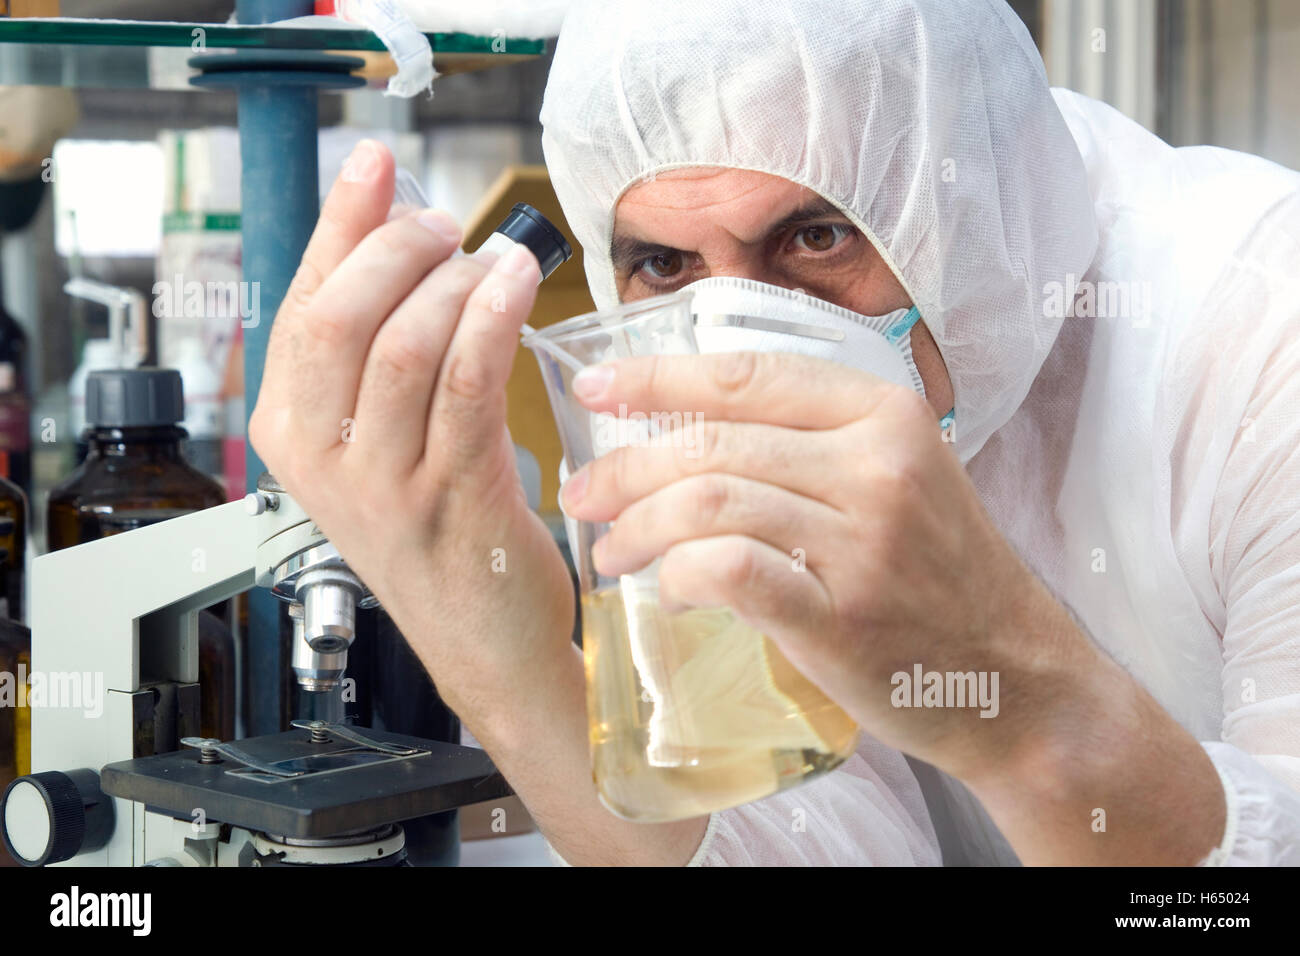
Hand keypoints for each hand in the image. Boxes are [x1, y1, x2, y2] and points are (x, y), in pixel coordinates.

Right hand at [248, 140, 574, 731]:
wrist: (485, 639)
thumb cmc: (442, 528)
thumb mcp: (384, 439)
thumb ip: (380, 349)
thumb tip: (391, 234)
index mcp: (290, 436)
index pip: (301, 307)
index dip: (341, 226)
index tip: (377, 165)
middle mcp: (322, 461)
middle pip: (341, 318)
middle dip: (397, 249)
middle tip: (446, 223)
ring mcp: (385, 485)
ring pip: (404, 346)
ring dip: (453, 282)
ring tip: (494, 255)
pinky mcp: (454, 498)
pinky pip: (466, 386)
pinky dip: (490, 320)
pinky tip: (515, 284)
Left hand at [560, 350, 1090, 780]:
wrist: (1015, 676)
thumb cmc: (943, 574)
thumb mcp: (901, 474)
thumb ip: (814, 440)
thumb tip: (691, 424)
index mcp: (884, 412)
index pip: (745, 375)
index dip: (657, 377)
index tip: (596, 389)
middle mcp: (877, 464)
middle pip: (714, 440)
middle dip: (627, 464)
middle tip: (583, 489)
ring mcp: (863, 542)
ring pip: (711, 501)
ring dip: (639, 525)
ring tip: (611, 549)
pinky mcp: (843, 617)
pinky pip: (731, 572)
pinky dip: (680, 574)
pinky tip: (666, 589)